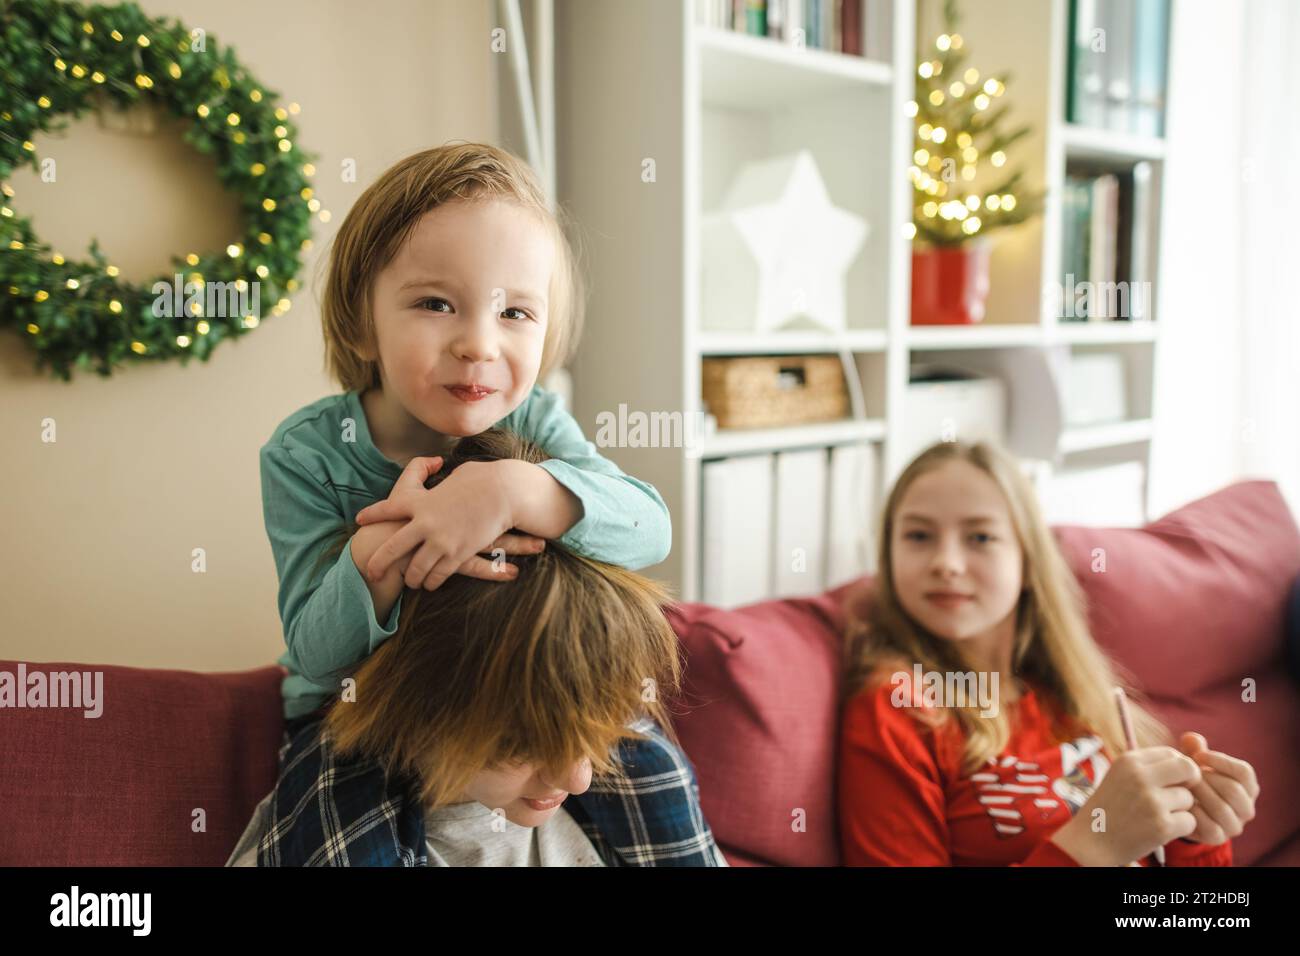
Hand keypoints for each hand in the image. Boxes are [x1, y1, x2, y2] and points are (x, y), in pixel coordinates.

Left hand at [354, 457, 523, 590]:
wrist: (502, 492)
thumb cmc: (482, 479)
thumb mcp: (452, 473)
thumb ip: (442, 476)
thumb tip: (438, 466)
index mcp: (419, 501)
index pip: (387, 508)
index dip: (372, 515)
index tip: (360, 520)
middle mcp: (423, 523)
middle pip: (391, 549)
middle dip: (378, 564)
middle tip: (372, 574)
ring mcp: (439, 541)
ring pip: (416, 569)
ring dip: (412, 578)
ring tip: (411, 582)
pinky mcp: (457, 554)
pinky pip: (438, 575)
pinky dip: (432, 582)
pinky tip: (430, 584)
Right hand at [1049, 747, 1200, 866]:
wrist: (1091, 842)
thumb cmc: (1109, 809)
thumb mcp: (1119, 777)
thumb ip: (1148, 768)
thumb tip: (1186, 765)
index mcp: (1128, 761)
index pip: (1171, 753)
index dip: (1177, 768)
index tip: (1171, 781)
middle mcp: (1139, 777)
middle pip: (1187, 768)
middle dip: (1190, 781)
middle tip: (1180, 794)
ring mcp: (1151, 801)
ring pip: (1188, 798)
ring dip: (1180, 809)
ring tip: (1156, 816)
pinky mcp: (1161, 826)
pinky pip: (1189, 821)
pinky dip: (1180, 828)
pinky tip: (1159, 830)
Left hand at [1177, 732, 1258, 844]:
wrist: (1183, 808)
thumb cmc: (1193, 779)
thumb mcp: (1194, 762)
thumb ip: (1194, 749)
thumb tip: (1190, 738)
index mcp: (1248, 787)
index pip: (1244, 773)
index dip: (1221, 761)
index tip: (1198, 755)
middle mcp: (1246, 808)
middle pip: (1233, 790)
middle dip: (1206, 778)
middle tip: (1186, 773)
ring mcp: (1234, 825)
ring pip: (1222, 808)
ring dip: (1199, 794)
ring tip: (1182, 784)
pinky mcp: (1218, 837)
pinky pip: (1210, 826)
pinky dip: (1193, 812)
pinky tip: (1181, 802)